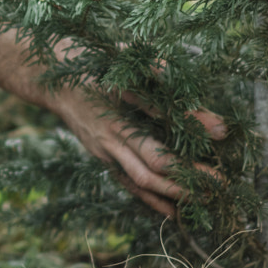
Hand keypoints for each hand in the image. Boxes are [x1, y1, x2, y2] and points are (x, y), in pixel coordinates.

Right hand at [0, 28, 224, 216]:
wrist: (44, 75)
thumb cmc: (86, 60)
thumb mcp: (121, 57)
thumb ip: (157, 71)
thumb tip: (186, 85)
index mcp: (113, 106)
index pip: (158, 120)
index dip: (191, 126)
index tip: (223, 131)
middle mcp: (107, 135)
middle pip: (150, 167)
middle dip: (187, 179)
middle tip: (221, 184)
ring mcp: (102, 150)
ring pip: (140, 182)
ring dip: (174, 194)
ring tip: (206, 200)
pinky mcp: (101, 157)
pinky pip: (128, 183)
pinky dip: (151, 199)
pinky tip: (172, 210)